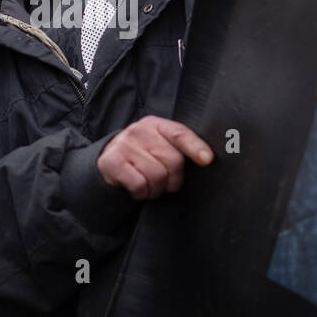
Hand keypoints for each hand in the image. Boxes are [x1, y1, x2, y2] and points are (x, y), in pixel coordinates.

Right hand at [96, 115, 214, 199]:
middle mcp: (139, 131)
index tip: (207, 160)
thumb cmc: (142, 155)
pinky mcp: (112, 162)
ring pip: (157, 176)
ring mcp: (124, 145)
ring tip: (149, 184)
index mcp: (156, 124)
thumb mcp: (160, 144)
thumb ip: (179, 147)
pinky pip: (139, 185)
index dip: (195, 147)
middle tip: (166, 182)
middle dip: (173, 179)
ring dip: (156, 189)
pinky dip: (142, 193)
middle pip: (172, 161)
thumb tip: (207, 159)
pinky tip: (137, 188)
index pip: (179, 133)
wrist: (108, 161)